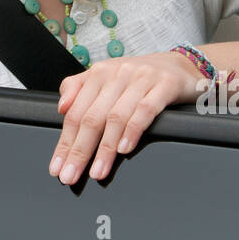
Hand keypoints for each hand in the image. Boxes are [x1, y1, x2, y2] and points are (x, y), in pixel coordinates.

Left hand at [49, 51, 201, 185]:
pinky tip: (124, 149)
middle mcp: (117, 74)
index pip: (75, 113)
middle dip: (79, 150)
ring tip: (97, 171)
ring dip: (105, 148)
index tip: (58, 166)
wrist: (180, 65)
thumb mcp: (107, 78)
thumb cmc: (139, 78)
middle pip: (92, 117)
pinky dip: (132, 130)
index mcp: (99, 74)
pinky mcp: (164, 85)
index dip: (64, 142)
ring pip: (116, 117)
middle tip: (71, 175)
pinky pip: (146, 110)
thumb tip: (62, 108)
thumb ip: (80, 89)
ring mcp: (141, 79)